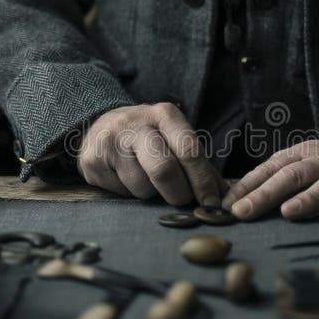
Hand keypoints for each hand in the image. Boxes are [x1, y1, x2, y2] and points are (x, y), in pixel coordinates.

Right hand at [77, 103, 225, 205]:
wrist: (101, 126)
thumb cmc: (150, 138)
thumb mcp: (175, 140)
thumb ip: (200, 166)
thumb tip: (226, 196)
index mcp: (165, 115)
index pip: (190, 151)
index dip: (203, 182)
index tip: (211, 203)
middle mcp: (136, 123)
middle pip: (164, 170)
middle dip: (178, 194)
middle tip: (181, 200)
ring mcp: (111, 140)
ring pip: (142, 186)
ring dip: (151, 194)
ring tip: (147, 181)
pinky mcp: (92, 159)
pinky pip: (121, 192)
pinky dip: (129, 194)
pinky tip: (126, 179)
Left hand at [222, 140, 318, 220]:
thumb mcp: (309, 174)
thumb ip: (285, 186)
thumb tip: (249, 206)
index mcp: (294, 155)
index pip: (263, 169)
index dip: (242, 186)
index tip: (220, 205)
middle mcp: (308, 155)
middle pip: (274, 172)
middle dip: (249, 192)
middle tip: (229, 211)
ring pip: (295, 177)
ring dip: (269, 195)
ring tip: (249, 211)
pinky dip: (308, 199)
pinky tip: (291, 212)